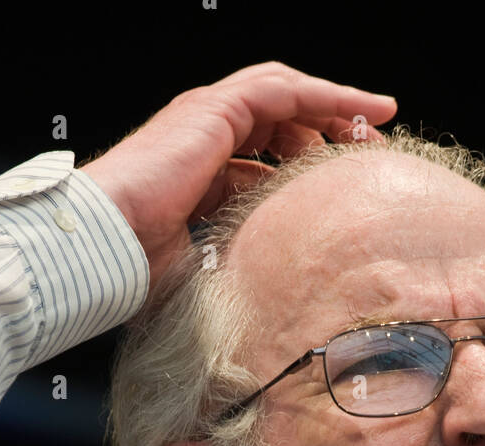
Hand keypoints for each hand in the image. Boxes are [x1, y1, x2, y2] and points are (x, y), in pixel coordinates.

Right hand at [80, 62, 396, 293]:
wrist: (106, 246)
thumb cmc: (136, 270)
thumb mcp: (201, 273)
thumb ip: (231, 274)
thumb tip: (265, 315)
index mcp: (200, 174)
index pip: (263, 159)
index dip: (304, 168)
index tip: (342, 189)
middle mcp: (205, 138)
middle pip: (281, 122)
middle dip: (329, 131)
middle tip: (371, 152)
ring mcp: (208, 118)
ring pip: (287, 96)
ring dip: (337, 106)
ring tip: (378, 120)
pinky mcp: (215, 108)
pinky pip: (285, 90)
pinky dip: (327, 94)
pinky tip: (363, 109)